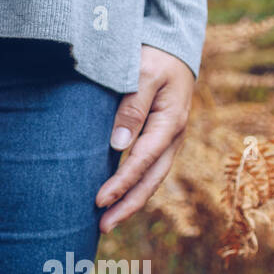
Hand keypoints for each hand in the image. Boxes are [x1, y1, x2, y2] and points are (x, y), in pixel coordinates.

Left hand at [95, 45, 194, 232]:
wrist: (173, 46)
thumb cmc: (154, 56)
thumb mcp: (142, 73)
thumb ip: (132, 108)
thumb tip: (118, 146)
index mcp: (171, 122)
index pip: (143, 160)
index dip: (121, 182)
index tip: (99, 200)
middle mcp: (174, 136)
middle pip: (152, 180)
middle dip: (128, 206)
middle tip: (102, 227)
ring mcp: (170, 140)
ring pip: (152, 179)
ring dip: (131, 202)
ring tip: (107, 222)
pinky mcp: (161, 139)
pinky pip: (148, 169)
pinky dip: (134, 187)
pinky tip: (117, 199)